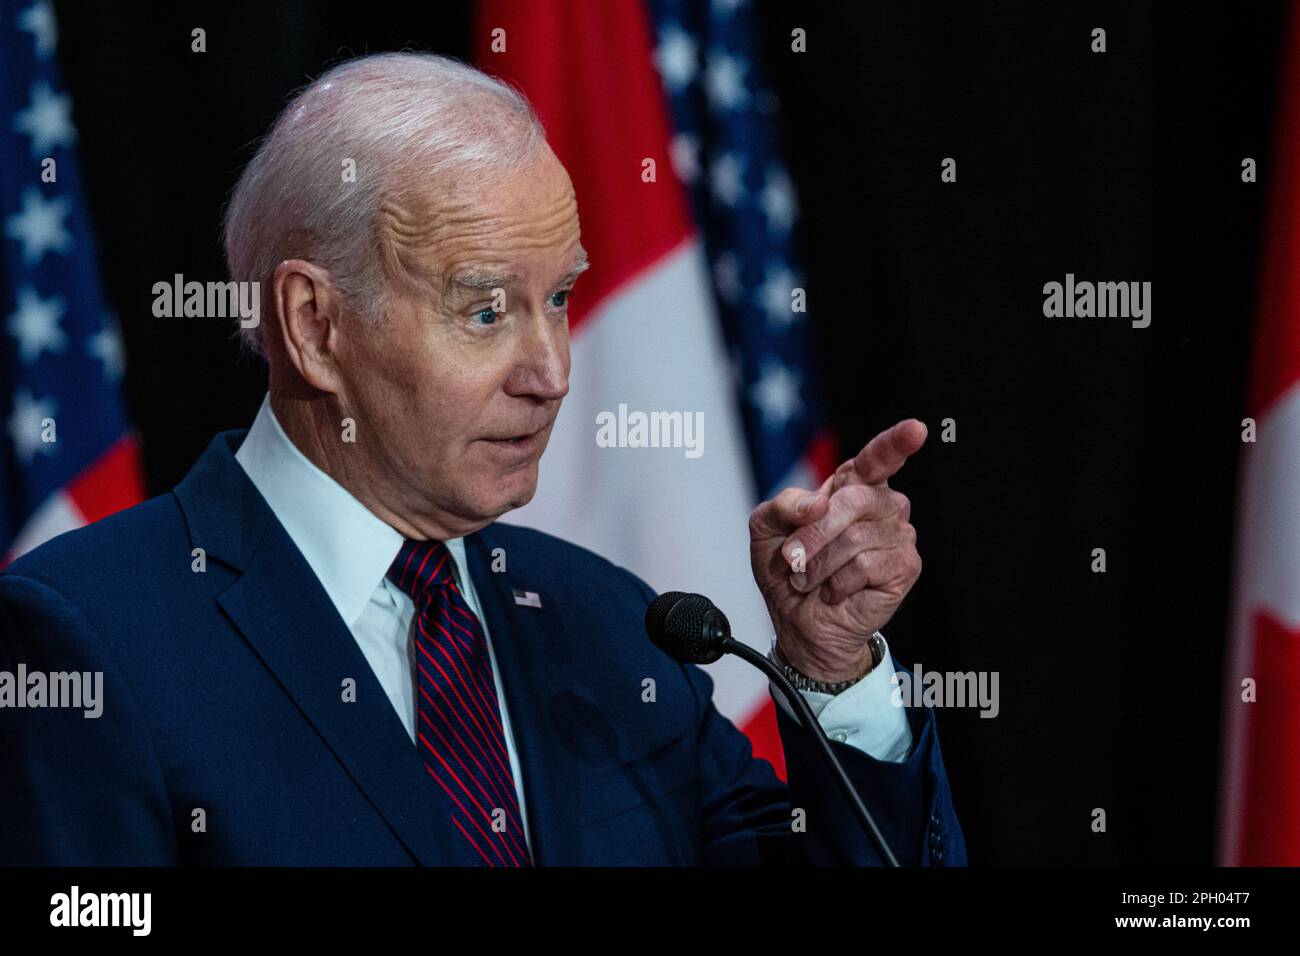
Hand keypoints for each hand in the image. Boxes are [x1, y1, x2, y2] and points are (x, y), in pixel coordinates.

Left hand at [748, 419, 926, 682]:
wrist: (797, 620)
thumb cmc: (788, 570)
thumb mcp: (767, 529)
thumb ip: (784, 504)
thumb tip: (819, 502)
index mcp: (852, 485)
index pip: (878, 457)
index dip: (896, 443)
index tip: (915, 429)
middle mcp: (882, 505)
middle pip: (853, 500)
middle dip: (812, 534)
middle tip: (792, 559)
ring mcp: (897, 535)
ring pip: (856, 537)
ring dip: (819, 564)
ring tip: (810, 579)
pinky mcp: (904, 567)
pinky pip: (867, 565)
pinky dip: (838, 582)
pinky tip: (835, 590)